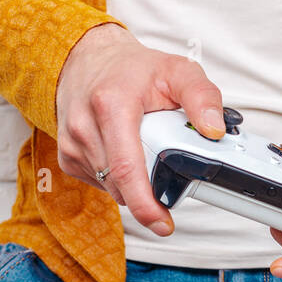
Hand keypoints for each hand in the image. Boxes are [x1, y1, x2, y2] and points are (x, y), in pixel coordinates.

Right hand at [55, 23, 223, 234]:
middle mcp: (84, 127)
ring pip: (113, 187)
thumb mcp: (177, 70)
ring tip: (145, 147)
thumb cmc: (131, 68)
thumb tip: (214, 130)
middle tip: (168, 164)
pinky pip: (101, 183)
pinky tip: (125, 151)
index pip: (127, 169)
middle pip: (122, 184)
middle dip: (150, 188)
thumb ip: (202, 96)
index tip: (163, 223)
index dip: (146, 204)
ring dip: (135, 181)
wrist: (86, 58)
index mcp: (111, 105)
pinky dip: (119, 177)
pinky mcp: (67, 157)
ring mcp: (71, 145)